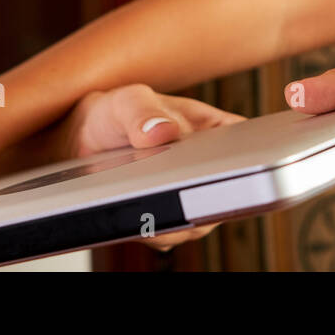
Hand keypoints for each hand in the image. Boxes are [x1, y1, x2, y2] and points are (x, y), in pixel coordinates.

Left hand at [53, 84, 245, 251]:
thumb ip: (144, 112)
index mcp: (218, 131)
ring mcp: (189, 196)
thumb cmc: (116, 113)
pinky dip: (154, 229)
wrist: (83, 141)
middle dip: (199, 200)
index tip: (219, 173)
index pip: (252, 150)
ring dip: (173, 219)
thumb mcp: (129, 100)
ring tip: (146, 203)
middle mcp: (210, 167)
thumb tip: (161, 131)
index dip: (246, 166)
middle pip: (225, 196)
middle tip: (168, 192)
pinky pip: (170, 233)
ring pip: (198, 222)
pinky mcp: (166, 220)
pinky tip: (137, 215)